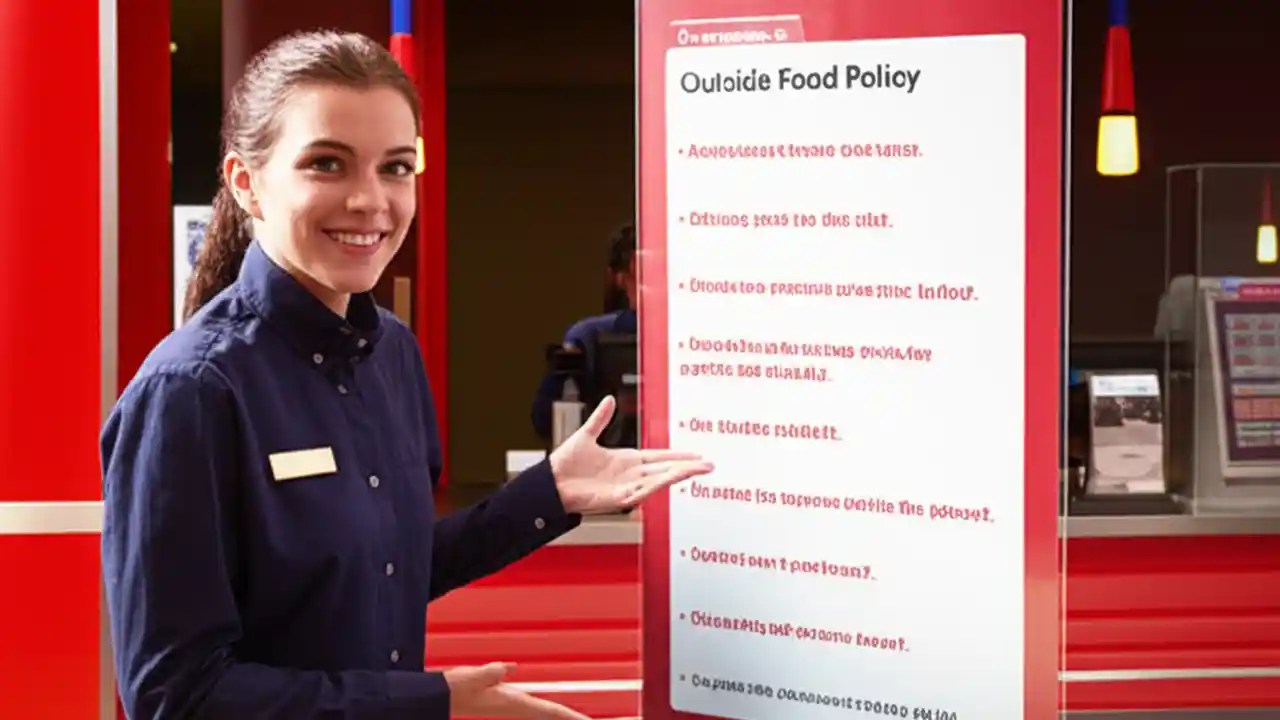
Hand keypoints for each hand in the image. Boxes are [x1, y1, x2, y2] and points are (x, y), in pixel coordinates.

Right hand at [444, 662, 589, 718]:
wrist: (442, 696)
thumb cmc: (458, 688)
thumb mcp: (475, 676)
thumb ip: (493, 672)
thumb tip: (511, 666)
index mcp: (514, 702)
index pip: (549, 710)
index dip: (569, 717)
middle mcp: (517, 706)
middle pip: (552, 715)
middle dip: (571, 719)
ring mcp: (513, 706)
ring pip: (545, 714)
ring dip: (561, 716)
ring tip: (578, 718)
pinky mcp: (507, 702)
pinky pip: (536, 709)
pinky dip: (550, 711)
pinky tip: (553, 711)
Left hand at [550, 395, 713, 514]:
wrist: (550, 483)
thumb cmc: (566, 464)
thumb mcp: (586, 434)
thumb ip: (600, 418)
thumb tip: (609, 399)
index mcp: (626, 460)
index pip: (659, 458)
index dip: (678, 456)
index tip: (696, 455)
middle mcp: (630, 475)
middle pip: (665, 470)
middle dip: (687, 468)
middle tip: (709, 465)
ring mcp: (626, 488)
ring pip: (659, 481)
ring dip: (678, 476)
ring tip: (698, 470)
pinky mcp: (618, 499)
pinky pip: (643, 492)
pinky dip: (657, 486)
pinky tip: (671, 479)